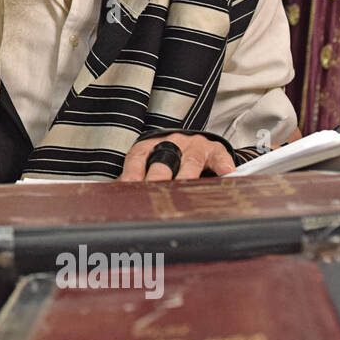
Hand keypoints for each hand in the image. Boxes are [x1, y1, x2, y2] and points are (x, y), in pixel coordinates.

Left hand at [120, 133, 235, 181]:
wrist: (198, 145)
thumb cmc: (169, 160)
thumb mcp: (150, 165)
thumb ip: (135, 179)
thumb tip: (114, 196)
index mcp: (151, 147)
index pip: (138, 156)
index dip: (133, 171)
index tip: (129, 186)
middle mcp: (172, 143)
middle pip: (163, 159)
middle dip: (158, 174)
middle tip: (154, 189)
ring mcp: (195, 146)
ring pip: (190, 161)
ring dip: (186, 175)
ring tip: (183, 188)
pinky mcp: (216, 151)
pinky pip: (219, 159)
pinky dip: (222, 167)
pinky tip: (225, 175)